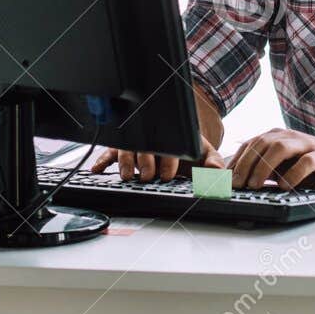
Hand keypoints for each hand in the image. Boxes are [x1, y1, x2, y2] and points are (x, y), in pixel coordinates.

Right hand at [89, 137, 224, 181]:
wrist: (177, 140)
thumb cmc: (188, 148)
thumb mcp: (204, 153)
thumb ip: (213, 162)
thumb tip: (217, 172)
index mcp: (171, 138)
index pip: (167, 145)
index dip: (168, 160)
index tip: (169, 175)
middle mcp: (150, 140)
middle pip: (144, 148)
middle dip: (146, 162)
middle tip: (148, 176)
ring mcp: (136, 144)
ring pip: (126, 149)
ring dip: (125, 162)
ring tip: (128, 176)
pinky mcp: (122, 149)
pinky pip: (109, 153)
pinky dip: (102, 160)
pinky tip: (97, 169)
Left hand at [227, 128, 314, 191]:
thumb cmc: (312, 165)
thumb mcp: (284, 167)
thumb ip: (264, 170)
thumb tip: (239, 181)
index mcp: (277, 136)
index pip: (251, 144)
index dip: (237, 161)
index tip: (226, 180)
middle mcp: (289, 136)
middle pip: (262, 143)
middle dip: (246, 164)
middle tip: (237, 184)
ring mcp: (306, 144)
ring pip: (280, 148)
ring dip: (264, 167)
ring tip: (255, 185)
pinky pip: (306, 161)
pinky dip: (292, 174)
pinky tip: (285, 186)